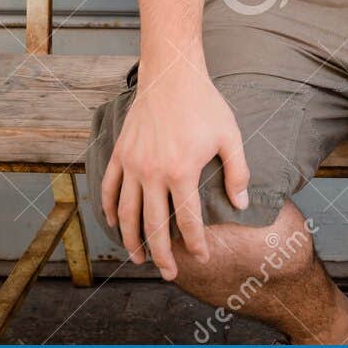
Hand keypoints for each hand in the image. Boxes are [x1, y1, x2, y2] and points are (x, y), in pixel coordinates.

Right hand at [98, 60, 249, 279]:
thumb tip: (239, 205)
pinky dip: (108, 209)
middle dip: (162, 254)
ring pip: (126, 212)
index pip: (187, 220)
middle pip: (153, 225)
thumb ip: (237, 172)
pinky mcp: (120, 152)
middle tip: (169, 273)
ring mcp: (132, 164)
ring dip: (131, 240)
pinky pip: (109, 187)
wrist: (171, 73)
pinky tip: (114, 223)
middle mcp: (152, 173)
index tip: (202, 257)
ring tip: (139, 258)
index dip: (196, 243)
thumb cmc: (204, 104)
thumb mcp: (230, 136)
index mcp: (181, 171)